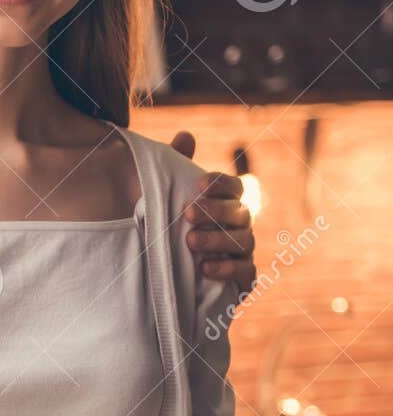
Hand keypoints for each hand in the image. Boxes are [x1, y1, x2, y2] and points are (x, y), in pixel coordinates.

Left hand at [170, 131, 255, 294]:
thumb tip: (186, 135)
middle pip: (240, 212)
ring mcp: (243, 252)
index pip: (234, 187)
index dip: (220, 184)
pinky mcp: (242, 279)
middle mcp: (240, 225)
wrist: (170, 279)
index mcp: (226, 203)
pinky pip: (246, 273)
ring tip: (189, 241)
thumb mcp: (169, 199)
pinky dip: (228, 270)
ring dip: (217, 240)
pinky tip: (204, 268)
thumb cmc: (173, 231)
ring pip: (243, 241)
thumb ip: (178, 168)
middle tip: (187, 214)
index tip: (197, 185)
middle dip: (215, 211)